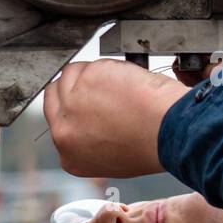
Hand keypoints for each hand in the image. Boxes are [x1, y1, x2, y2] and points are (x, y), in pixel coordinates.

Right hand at [43, 60, 188, 177]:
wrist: (168, 130)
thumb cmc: (152, 145)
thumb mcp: (112, 158)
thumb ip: (90, 140)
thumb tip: (90, 121)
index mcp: (69, 155)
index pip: (58, 123)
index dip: (74, 109)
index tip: (89, 105)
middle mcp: (63, 132)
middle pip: (54, 95)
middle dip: (74, 88)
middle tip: (98, 88)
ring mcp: (71, 103)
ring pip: (70, 74)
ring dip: (91, 75)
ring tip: (118, 86)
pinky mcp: (84, 79)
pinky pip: (91, 64)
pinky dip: (108, 67)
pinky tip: (125, 80)